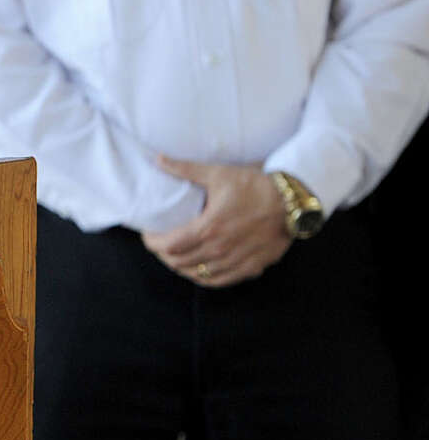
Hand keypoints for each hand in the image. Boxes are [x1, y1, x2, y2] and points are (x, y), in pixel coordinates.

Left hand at [139, 156, 290, 287]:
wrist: (292, 201)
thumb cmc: (254, 185)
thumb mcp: (217, 174)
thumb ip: (185, 169)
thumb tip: (158, 159)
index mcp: (208, 228)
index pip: (169, 246)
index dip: (153, 243)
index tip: (148, 236)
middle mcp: (220, 250)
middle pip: (180, 263)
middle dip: (164, 255)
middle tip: (160, 245)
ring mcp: (237, 261)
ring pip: (199, 275)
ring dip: (183, 268)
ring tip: (175, 258)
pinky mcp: (253, 267)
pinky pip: (222, 280)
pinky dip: (206, 278)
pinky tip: (200, 270)